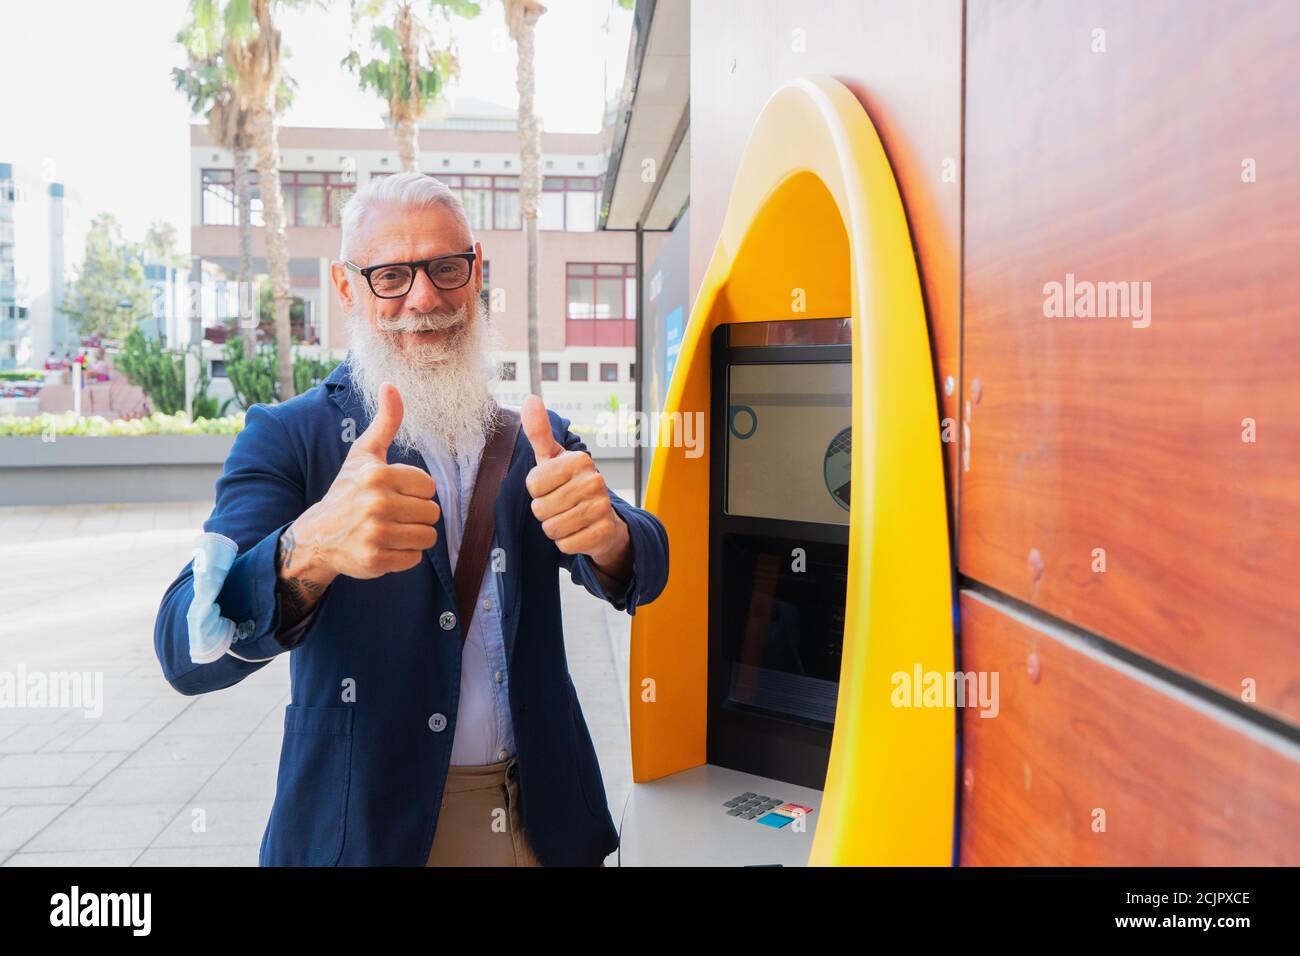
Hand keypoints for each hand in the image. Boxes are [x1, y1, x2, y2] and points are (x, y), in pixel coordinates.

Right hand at [283, 383, 439, 595]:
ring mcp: (376, 534)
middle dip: (416, 514)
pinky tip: (383, 545)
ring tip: (390, 529)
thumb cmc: (347, 490)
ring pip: (428, 536)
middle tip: (392, 513)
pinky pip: (414, 558)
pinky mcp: (376, 560)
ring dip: (414, 535)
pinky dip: (403, 555)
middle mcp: (377, 504)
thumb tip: (391, 385)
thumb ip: (385, 422)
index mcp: (378, 475)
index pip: (429, 486)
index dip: (415, 490)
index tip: (394, 492)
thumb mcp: (364, 454)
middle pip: (432, 512)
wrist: (317, 536)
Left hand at [522, 394, 631, 581]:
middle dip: (545, 512)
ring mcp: (602, 507)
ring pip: (552, 528)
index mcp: (579, 460)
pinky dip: (566, 543)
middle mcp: (595, 480)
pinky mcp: (604, 532)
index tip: (553, 487)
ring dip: (555, 528)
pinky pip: (565, 545)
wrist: (604, 520)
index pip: (532, 485)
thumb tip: (530, 398)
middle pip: (540, 509)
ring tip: (569, 518)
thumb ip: (539, 431)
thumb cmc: (570, 485)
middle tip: (561, 506)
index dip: (537, 491)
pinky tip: (579, 532)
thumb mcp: (552, 459)